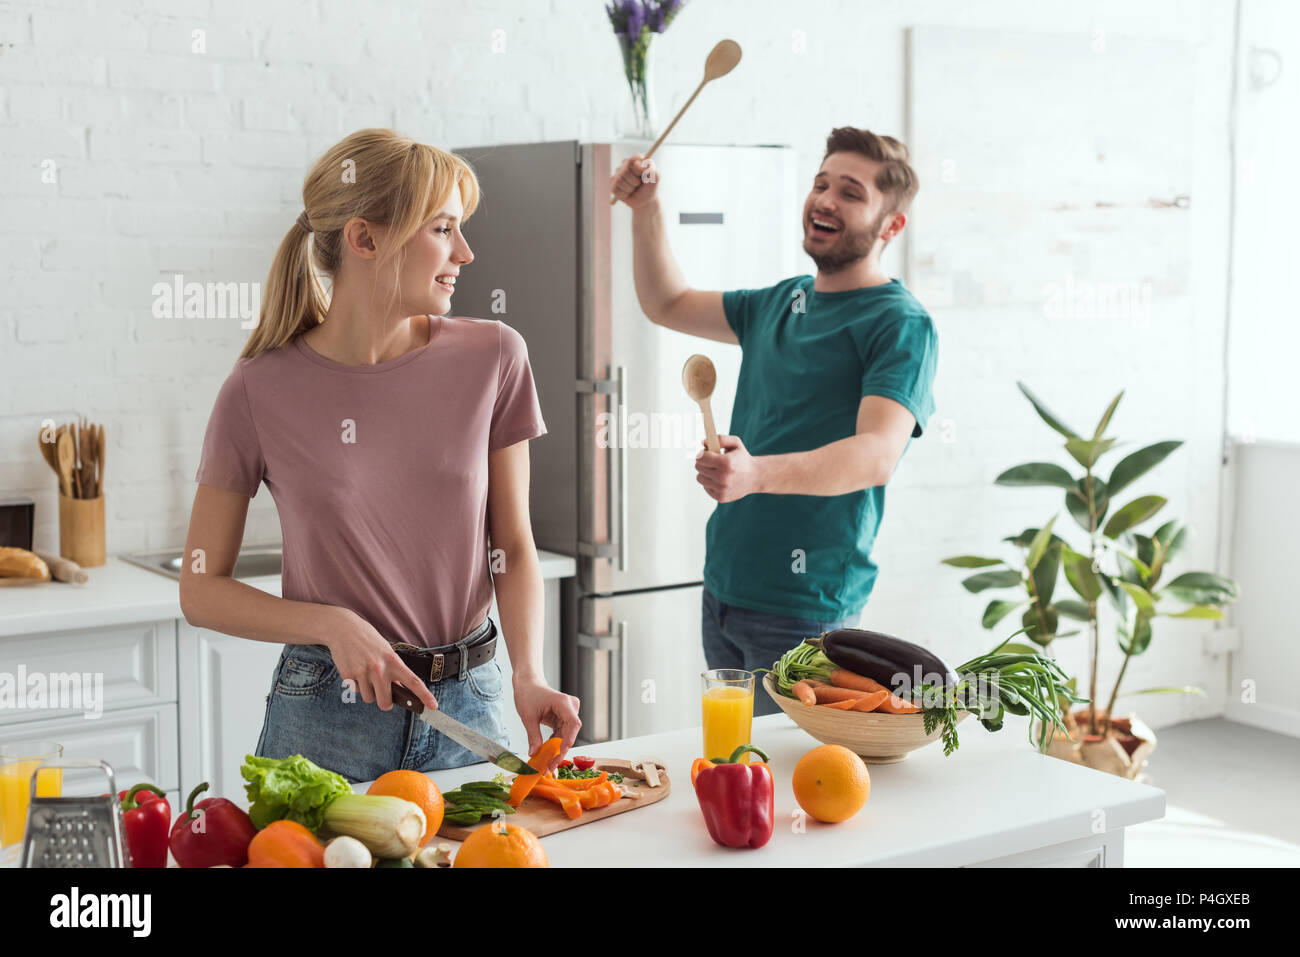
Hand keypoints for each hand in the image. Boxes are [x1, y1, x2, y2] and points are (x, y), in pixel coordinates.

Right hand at [321, 606, 437, 711]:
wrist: (344, 628)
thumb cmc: (368, 641)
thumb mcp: (386, 652)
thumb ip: (393, 670)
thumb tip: (399, 690)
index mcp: (393, 661)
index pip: (413, 681)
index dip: (424, 695)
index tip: (433, 706)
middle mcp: (379, 668)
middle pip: (386, 702)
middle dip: (385, 702)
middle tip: (382, 694)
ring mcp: (363, 673)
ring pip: (369, 699)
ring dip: (368, 692)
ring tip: (365, 674)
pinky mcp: (348, 675)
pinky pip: (355, 691)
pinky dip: (356, 685)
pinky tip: (355, 670)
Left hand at [512, 675, 580, 768]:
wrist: (528, 684)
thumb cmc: (528, 694)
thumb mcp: (528, 717)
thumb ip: (533, 736)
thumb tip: (535, 754)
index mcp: (563, 703)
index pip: (573, 724)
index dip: (568, 740)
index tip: (559, 755)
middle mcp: (570, 707)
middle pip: (571, 733)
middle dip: (561, 750)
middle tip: (551, 766)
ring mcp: (569, 712)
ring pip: (567, 736)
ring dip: (558, 749)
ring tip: (549, 764)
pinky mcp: (564, 718)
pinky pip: (563, 733)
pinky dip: (555, 744)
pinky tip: (548, 754)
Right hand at [610, 154, 658, 207]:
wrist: (645, 201)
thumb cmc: (650, 187)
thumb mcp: (655, 177)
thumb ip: (649, 168)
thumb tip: (636, 164)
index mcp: (635, 160)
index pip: (632, 159)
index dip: (638, 169)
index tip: (643, 175)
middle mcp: (625, 165)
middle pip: (625, 171)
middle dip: (635, 181)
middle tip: (639, 184)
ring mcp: (617, 174)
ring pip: (620, 180)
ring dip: (630, 188)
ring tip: (634, 189)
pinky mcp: (613, 184)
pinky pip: (615, 188)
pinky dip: (624, 194)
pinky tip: (627, 193)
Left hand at [695, 434, 762, 502]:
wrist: (755, 477)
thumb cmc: (743, 459)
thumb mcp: (735, 443)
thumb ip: (720, 439)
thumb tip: (702, 442)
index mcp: (726, 463)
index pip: (701, 457)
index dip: (701, 453)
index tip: (705, 452)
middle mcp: (723, 477)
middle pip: (698, 467)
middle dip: (702, 462)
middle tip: (710, 460)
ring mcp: (721, 489)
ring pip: (700, 478)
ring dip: (704, 473)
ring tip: (714, 469)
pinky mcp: (721, 497)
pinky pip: (705, 487)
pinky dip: (710, 482)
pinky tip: (718, 479)